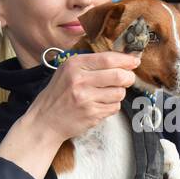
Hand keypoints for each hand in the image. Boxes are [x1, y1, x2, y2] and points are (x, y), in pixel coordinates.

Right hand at [23, 51, 141, 145]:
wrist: (45, 120)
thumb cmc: (58, 94)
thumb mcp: (67, 71)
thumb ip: (90, 64)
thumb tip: (121, 60)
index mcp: (74, 65)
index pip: (108, 58)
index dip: (126, 60)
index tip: (134, 61)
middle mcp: (80, 80)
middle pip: (118, 75)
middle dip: (128, 77)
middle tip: (128, 78)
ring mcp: (86, 99)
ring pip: (119, 93)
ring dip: (119, 93)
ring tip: (108, 94)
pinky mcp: (92, 114)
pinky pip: (114, 107)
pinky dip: (112, 106)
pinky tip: (100, 105)